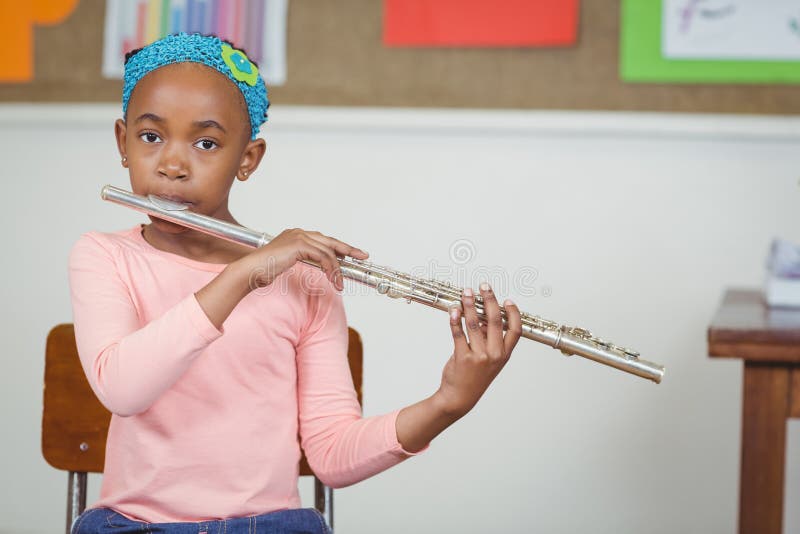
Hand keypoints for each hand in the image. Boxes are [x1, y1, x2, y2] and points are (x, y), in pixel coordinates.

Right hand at [240, 228, 367, 290]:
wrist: (251, 270)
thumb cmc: (264, 270)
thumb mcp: (289, 263)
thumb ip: (304, 260)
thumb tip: (320, 266)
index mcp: (297, 235)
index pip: (324, 240)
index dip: (339, 247)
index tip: (352, 255)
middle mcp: (299, 233)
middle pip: (330, 241)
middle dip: (349, 249)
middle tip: (363, 256)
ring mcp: (299, 237)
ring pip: (328, 252)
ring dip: (337, 270)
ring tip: (340, 284)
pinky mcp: (299, 245)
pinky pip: (323, 257)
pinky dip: (331, 269)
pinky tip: (333, 280)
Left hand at [434, 283, 521, 417]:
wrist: (460, 397)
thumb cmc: (475, 377)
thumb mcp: (490, 360)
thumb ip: (489, 339)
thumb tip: (483, 315)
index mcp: (504, 354)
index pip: (515, 330)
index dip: (513, 313)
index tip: (507, 300)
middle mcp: (494, 354)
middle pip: (495, 321)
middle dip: (489, 300)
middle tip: (484, 287)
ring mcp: (478, 356)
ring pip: (474, 324)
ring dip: (469, 305)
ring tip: (465, 293)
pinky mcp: (462, 357)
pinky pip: (458, 333)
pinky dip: (455, 319)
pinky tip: (453, 310)